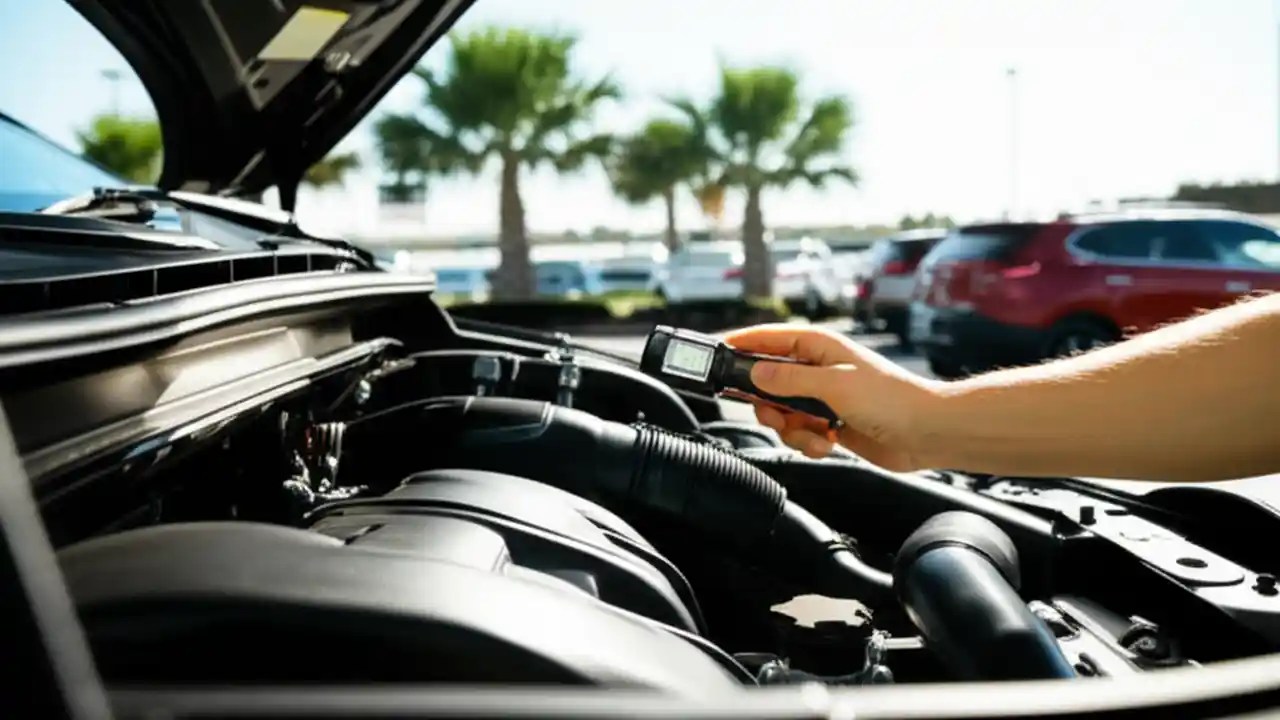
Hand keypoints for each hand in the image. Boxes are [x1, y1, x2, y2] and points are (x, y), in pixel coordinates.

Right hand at [723, 324, 940, 469]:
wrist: (927, 433)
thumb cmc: (892, 399)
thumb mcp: (833, 385)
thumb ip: (789, 380)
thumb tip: (753, 373)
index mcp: (817, 347)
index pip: (766, 340)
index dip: (739, 346)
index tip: (716, 356)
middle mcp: (816, 369)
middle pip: (765, 383)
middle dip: (767, 405)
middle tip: (778, 416)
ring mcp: (821, 398)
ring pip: (780, 413)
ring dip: (792, 429)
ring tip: (816, 434)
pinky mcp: (828, 423)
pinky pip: (799, 433)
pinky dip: (808, 442)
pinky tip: (829, 443)